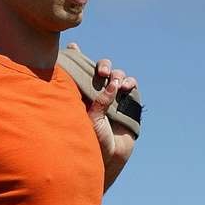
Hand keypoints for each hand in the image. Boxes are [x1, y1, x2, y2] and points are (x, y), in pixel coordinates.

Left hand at [66, 42, 138, 170]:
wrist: (111, 157)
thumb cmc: (93, 140)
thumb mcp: (91, 119)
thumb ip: (99, 100)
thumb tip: (111, 83)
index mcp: (82, 93)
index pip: (78, 71)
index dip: (76, 57)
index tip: (74, 47)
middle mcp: (97, 91)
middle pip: (100, 68)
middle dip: (102, 65)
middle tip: (103, 73)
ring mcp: (113, 95)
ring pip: (116, 74)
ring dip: (117, 74)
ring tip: (117, 83)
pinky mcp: (128, 101)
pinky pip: (131, 84)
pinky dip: (130, 82)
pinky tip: (127, 87)